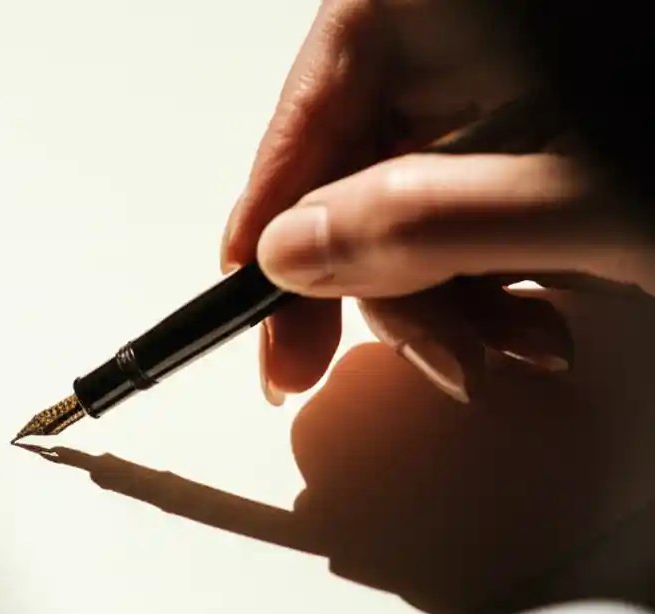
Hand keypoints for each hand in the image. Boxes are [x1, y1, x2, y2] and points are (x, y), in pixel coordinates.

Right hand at [221, 0, 654, 403]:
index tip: (246, 283)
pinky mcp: (532, 144)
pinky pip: (460, 218)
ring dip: (433, 300)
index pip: (322, 88)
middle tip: (351, 362)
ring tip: (493, 357)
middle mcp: (472, 38)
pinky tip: (523, 331)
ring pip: (406, 203)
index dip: (274, 192)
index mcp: (460, 8)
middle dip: (370, 275)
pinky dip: (480, 287)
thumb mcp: (584, 202)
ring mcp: (505, 91)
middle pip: (358, 158)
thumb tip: (290, 252)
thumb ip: (429, 220)